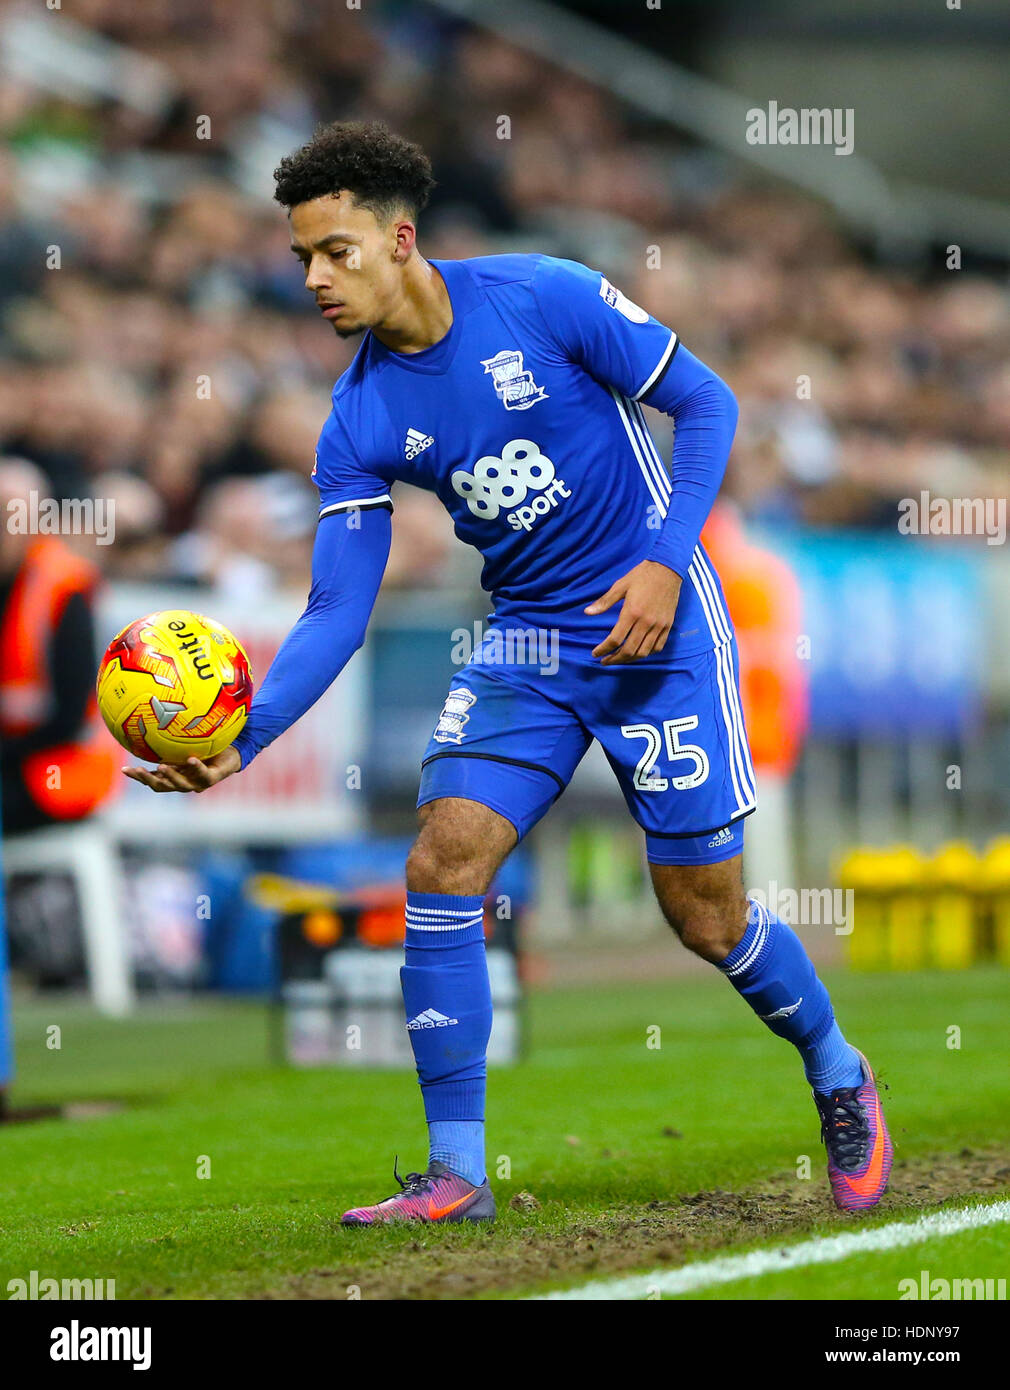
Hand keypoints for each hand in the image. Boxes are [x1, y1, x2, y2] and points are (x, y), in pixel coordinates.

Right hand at [122, 744, 241, 792]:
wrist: (232, 752)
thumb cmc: (207, 746)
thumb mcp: (185, 742)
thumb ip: (170, 739)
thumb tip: (149, 720)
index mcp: (175, 775)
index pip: (153, 779)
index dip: (138, 777)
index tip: (124, 769)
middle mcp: (185, 781)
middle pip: (162, 786)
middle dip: (149, 780)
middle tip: (138, 771)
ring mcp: (198, 782)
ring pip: (181, 785)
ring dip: (171, 777)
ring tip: (162, 766)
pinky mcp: (212, 778)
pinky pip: (203, 774)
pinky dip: (196, 767)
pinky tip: (190, 759)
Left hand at [585, 559, 681, 664]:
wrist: (668, 569)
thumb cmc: (642, 575)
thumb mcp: (620, 585)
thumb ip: (604, 602)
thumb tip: (587, 612)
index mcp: (632, 612)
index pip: (615, 639)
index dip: (603, 649)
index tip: (596, 654)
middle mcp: (646, 622)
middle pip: (629, 650)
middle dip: (615, 659)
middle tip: (605, 661)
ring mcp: (659, 625)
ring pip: (644, 652)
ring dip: (629, 660)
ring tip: (619, 659)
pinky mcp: (668, 625)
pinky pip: (658, 647)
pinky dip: (646, 653)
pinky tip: (637, 653)